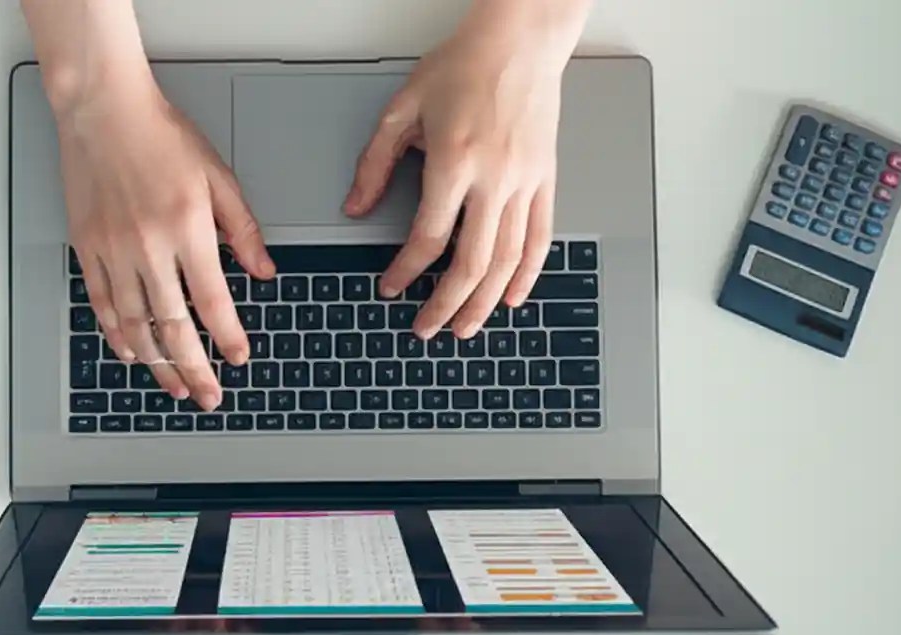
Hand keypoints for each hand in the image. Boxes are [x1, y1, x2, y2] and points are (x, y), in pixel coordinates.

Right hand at [56, 83, 274, 409]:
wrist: (103, 110)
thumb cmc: (161, 135)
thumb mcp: (218, 177)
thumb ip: (242, 229)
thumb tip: (264, 271)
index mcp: (188, 228)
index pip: (212, 301)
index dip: (227, 337)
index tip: (238, 359)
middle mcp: (149, 245)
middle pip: (174, 325)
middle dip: (193, 369)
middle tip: (207, 396)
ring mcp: (114, 250)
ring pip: (136, 324)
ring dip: (158, 362)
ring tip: (174, 386)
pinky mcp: (88, 247)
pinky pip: (103, 304)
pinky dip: (119, 334)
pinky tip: (133, 353)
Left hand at [345, 0, 588, 339]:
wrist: (519, 41)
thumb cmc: (462, 67)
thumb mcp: (401, 109)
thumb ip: (374, 163)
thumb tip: (354, 208)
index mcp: (455, 161)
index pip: (429, 235)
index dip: (406, 270)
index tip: (391, 287)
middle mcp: (494, 178)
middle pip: (471, 261)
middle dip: (446, 303)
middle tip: (427, 328)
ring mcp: (524, 182)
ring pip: (507, 259)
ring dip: (484, 301)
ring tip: (465, 327)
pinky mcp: (545, 179)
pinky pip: (540, 237)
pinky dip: (527, 274)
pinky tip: (512, 297)